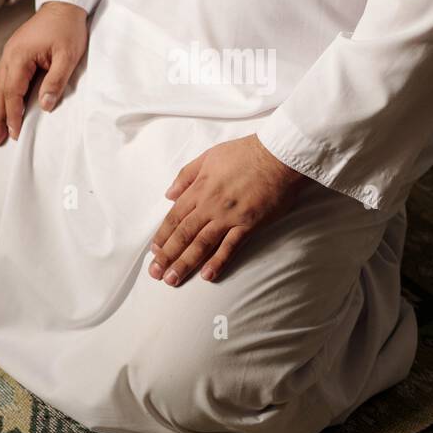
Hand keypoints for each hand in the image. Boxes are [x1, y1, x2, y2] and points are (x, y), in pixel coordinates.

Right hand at [0, 0, 88, 144]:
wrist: (63, 5)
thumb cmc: (67, 28)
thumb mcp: (68, 55)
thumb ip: (56, 80)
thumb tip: (45, 106)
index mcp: (19, 57)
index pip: (12, 93)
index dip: (12, 115)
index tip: (14, 134)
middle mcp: (8, 56)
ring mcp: (8, 54)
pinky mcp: (13, 54)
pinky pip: (0, 79)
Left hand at [149, 134, 306, 286]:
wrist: (278, 156)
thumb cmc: (245, 152)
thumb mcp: (209, 156)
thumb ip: (186, 175)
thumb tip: (169, 194)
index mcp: (199, 188)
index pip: (175, 217)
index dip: (163, 236)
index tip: (154, 251)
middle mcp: (210, 205)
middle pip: (184, 234)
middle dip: (167, 255)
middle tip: (155, 273)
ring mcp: (229, 216)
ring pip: (202, 243)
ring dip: (186, 263)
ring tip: (173, 279)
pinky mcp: (249, 225)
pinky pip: (231, 246)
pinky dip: (218, 261)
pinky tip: (207, 275)